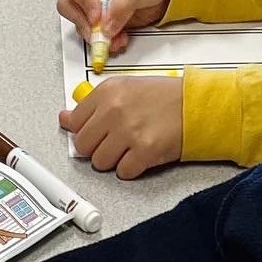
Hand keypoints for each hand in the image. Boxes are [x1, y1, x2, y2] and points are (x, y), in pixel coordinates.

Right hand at [57, 0, 173, 54]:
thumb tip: (107, 27)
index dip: (84, 2)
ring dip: (95, 35)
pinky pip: (94, 34)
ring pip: (80, 24)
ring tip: (115, 39)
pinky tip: (119, 40)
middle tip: (99, 31)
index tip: (97, 16)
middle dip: (83, 22)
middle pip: (68, 6)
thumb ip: (121, 6)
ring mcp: (92, 3)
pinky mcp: (100, 20)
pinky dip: (104, 41)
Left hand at [59, 76, 182, 178]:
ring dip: (113, 160)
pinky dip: (131, 168)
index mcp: (108, 91)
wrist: (196, 105)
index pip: (74, 122)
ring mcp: (129, 132)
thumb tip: (65, 119)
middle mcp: (115, 110)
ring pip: (100, 162)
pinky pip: (122, 172)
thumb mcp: (125, 89)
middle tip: (113, 142)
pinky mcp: (144, 151)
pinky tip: (141, 154)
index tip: (94, 133)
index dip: (84, 131)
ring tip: (130, 146)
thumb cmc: (162, 98)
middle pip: (83, 145)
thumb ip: (94, 105)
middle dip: (96, 148)